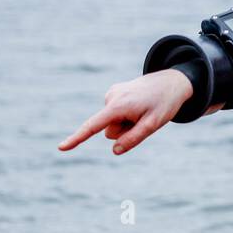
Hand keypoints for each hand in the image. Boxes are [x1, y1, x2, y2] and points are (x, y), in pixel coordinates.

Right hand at [58, 69, 194, 154]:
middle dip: (126, 130)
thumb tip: (115, 151)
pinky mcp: (114, 94)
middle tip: (144, 117)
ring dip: (127, 122)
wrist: (171, 81)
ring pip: (113, 125)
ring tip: (143, 110)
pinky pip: (116, 116)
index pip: (94, 126)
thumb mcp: (153, 124)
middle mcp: (110, 98)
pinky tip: (140, 105)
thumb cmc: (164, 104)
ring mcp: (111, 95)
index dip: (77, 138)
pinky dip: (127, 115)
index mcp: (118, 106)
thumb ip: (133, 138)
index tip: (61, 148)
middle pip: (110, 132)